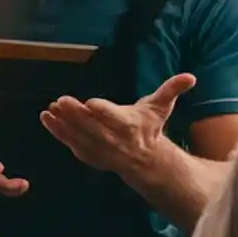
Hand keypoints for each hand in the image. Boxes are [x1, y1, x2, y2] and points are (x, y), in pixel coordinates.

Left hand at [40, 73, 195, 178]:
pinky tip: (46, 119)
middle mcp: (114, 140)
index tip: (90, 102)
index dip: (104, 111)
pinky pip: (71, 144)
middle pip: (93, 127)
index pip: (115, 118)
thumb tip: (191, 76)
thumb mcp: (161, 107)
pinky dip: (58, 133)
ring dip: (62, 124)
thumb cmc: (149, 126)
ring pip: (79, 136)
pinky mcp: (89, 154)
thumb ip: (172, 90)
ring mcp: (100, 150)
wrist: (144, 159)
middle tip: (61, 100)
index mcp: (130, 126)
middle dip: (76, 114)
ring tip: (49, 109)